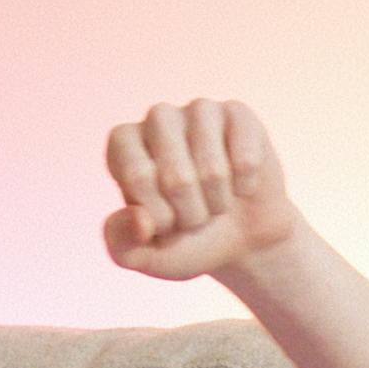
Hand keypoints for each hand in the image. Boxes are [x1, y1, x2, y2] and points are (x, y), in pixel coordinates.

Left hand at [101, 98, 303, 279]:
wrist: (240, 241)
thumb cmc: (185, 243)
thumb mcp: (145, 257)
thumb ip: (122, 245)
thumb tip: (139, 218)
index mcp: (123, 144)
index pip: (138, 177)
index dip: (160, 215)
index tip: (165, 222)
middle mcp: (158, 118)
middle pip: (176, 177)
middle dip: (191, 214)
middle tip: (194, 216)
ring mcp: (199, 110)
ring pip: (212, 170)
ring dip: (218, 203)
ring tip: (216, 201)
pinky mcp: (238, 114)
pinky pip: (246, 159)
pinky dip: (245, 187)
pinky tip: (242, 185)